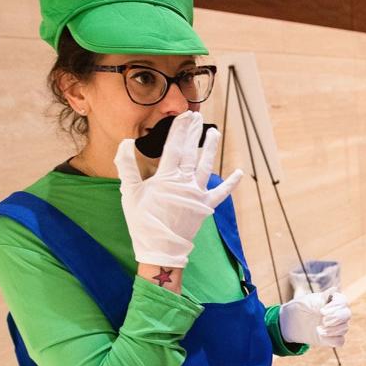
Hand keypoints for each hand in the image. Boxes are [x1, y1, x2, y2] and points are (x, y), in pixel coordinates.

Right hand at [113, 111, 242, 268]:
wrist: (160, 250)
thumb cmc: (142, 222)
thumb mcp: (130, 193)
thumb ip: (127, 166)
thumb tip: (125, 142)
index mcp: (166, 177)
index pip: (174, 147)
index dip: (180, 130)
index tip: (184, 116)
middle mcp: (185, 182)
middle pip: (191, 152)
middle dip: (194, 133)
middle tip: (198, 116)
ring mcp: (197, 195)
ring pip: (207, 166)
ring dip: (211, 148)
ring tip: (214, 133)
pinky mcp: (206, 207)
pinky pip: (221, 193)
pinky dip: (230, 183)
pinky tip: (239, 173)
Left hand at [280, 291, 350, 346]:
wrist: (292, 321)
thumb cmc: (301, 307)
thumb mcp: (307, 301)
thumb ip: (320, 298)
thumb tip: (334, 289)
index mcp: (333, 301)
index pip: (343, 302)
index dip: (335, 307)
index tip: (321, 311)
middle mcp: (337, 313)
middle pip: (347, 314)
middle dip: (336, 318)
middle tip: (323, 320)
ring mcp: (336, 326)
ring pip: (345, 328)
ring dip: (332, 330)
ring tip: (318, 329)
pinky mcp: (332, 338)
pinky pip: (340, 341)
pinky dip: (332, 340)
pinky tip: (321, 335)